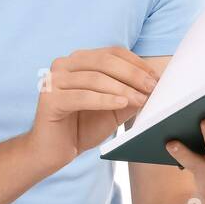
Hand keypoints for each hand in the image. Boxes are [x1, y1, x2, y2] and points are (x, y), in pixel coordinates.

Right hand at [27, 46, 157, 170]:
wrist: (54, 150)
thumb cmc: (83, 127)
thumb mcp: (114, 109)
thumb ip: (130, 95)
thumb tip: (154, 85)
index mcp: (79, 60)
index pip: (112, 53)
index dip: (136, 63)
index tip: (156, 77)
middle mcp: (64, 65)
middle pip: (104, 61)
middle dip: (132, 74)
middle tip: (152, 87)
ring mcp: (53, 80)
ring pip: (94, 78)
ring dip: (122, 89)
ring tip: (141, 99)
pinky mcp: (49, 98)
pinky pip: (82, 96)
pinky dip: (105, 100)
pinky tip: (122, 104)